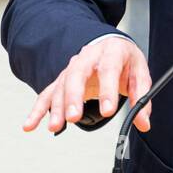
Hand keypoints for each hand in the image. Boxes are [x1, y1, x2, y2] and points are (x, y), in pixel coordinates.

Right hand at [21, 36, 151, 134]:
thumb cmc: (123, 60)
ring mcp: (72, 67)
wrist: (109, 45)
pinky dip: (38, 110)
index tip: (108, 111)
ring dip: (57, 107)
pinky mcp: (62, 79)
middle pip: (77, 75)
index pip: (108, 69)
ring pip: (61, 85)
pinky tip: (30, 125)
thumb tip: (143, 123)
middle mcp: (88, 57)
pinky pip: (48, 93)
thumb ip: (141, 98)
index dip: (107, 90)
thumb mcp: (139, 73)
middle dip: (73, 97)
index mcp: (111, 52)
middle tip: (74, 117)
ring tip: (55, 126)